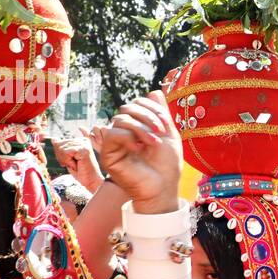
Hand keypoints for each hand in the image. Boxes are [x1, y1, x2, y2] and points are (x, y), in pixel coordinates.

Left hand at [53, 133, 103, 190]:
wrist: (91, 181)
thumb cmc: (81, 172)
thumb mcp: (67, 159)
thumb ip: (61, 148)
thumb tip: (53, 139)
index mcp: (80, 141)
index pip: (60, 143)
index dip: (60, 155)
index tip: (70, 162)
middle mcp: (83, 140)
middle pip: (59, 145)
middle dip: (62, 158)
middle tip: (73, 165)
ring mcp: (84, 144)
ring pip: (61, 149)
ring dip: (66, 160)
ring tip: (76, 165)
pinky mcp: (84, 149)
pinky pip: (66, 152)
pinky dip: (68, 161)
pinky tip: (76, 165)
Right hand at [88, 91, 181, 214]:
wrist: (163, 188)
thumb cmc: (167, 166)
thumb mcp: (168, 135)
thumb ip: (161, 114)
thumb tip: (155, 91)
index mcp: (138, 126)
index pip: (137, 103)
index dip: (151, 108)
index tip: (166, 124)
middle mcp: (124, 132)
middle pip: (127, 108)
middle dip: (147, 116)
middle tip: (160, 131)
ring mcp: (116, 143)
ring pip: (120, 119)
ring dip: (141, 128)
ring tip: (154, 143)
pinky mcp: (109, 154)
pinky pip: (112, 133)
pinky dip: (128, 136)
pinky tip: (139, 147)